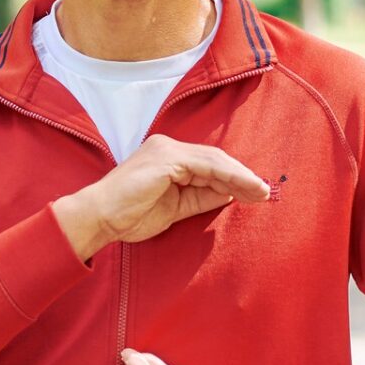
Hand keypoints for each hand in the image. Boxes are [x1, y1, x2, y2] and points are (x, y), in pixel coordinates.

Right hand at [53, 134, 268, 261]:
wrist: (100, 218)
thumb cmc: (129, 216)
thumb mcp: (175, 208)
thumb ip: (201, 198)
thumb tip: (230, 193)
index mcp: (167, 157)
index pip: (209, 164)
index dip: (234, 178)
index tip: (255, 193)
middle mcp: (168, 147)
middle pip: (215, 159)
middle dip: (243, 176)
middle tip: (265, 192)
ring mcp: (167, 150)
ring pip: (215, 161)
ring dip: (241, 176)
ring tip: (261, 192)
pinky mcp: (167, 159)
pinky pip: (206, 166)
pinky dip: (228, 176)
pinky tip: (244, 187)